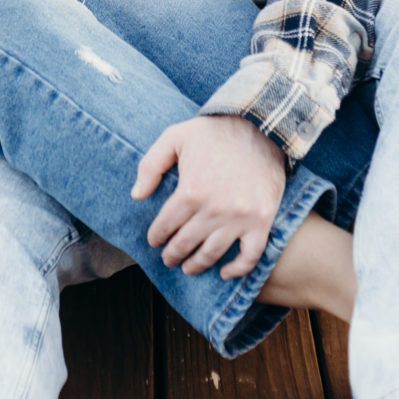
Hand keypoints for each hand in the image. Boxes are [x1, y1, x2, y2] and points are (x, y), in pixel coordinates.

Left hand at [132, 115, 284, 279]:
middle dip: (172, 254)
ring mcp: (239, 218)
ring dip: (196, 265)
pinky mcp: (262, 221)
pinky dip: (237, 270)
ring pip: (212, 254)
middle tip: (168, 257)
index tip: (155, 240)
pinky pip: (250, 256)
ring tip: (189, 267)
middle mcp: (213, 210)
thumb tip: (137, 196)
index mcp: (190, 191)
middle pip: (185, 244)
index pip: (165, 226)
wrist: (261, 126)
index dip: (156, 236)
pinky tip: (224, 272)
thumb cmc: (215, 131)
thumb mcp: (175, 136)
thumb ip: (151, 165)